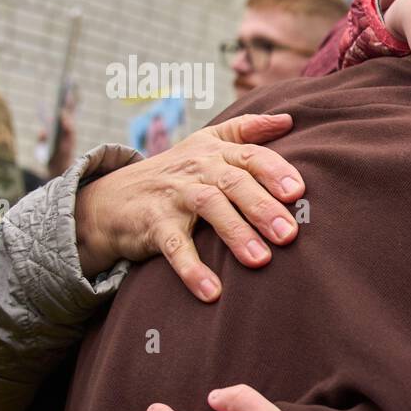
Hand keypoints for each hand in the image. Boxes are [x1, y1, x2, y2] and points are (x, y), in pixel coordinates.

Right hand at [75, 113, 304, 300]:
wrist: (112, 198)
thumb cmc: (178, 173)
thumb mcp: (208, 143)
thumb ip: (247, 130)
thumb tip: (289, 119)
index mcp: (216, 151)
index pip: (250, 155)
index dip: (275, 171)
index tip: (298, 192)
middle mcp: (197, 168)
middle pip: (233, 182)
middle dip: (262, 207)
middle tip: (289, 234)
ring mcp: (174, 194)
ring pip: (208, 207)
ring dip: (235, 233)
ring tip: (261, 260)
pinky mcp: (153, 223)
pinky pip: (174, 246)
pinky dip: (192, 269)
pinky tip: (212, 291)